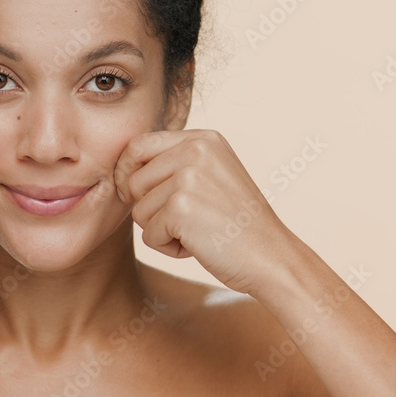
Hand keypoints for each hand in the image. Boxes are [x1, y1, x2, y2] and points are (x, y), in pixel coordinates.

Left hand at [114, 129, 295, 293]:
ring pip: (139, 210)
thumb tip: (123, 169)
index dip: (127, 173)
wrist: (273, 257)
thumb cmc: (238, 224)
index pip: (138, 145)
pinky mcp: (180, 208)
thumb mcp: (212, 175)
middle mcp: (195, 150)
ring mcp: (188, 177)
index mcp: (203, 139)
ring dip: (161, 230)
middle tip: (185, 221)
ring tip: (198, 232)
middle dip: (148, 207)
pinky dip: (168, 248)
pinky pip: (149, 234)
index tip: (132, 195)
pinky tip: (199, 246)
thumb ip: (176, 163)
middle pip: (134, 179)